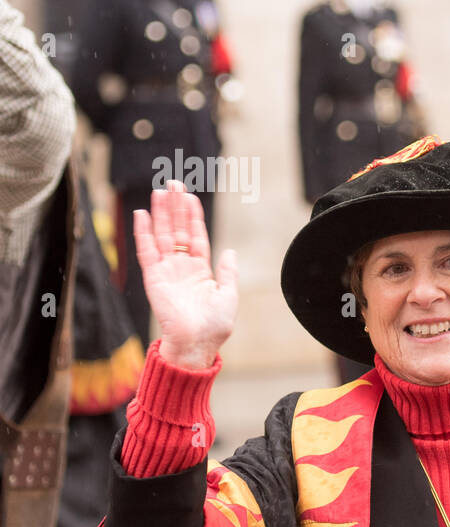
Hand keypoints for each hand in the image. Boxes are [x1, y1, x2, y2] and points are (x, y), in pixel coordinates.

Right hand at [133, 180, 237, 369]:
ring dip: (161, 213)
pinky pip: (146, 251)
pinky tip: (142, 214)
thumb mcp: (229, 295)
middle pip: (177, 230)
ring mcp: (167, 271)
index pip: (195, 236)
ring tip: (160, 190)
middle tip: (173, 183)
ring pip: (162, 235)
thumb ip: (228, 272)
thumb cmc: (215, 325)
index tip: (190, 196)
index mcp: (201, 271)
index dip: (193, 216)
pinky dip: (143, 232)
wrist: (197, 343)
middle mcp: (182, 267)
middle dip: (175, 207)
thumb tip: (229, 251)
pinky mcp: (154, 277)